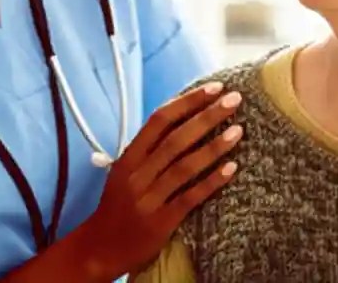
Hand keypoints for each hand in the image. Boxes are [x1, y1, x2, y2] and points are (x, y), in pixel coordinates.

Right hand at [80, 81, 243, 278]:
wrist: (99, 249)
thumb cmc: (117, 206)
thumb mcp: (123, 172)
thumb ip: (147, 150)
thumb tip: (182, 120)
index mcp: (128, 157)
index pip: (159, 120)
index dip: (187, 102)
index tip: (213, 88)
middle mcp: (137, 174)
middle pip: (176, 138)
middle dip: (207, 116)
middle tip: (234, 100)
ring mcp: (148, 198)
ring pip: (185, 166)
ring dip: (214, 146)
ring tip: (238, 130)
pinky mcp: (161, 222)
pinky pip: (190, 197)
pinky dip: (211, 182)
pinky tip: (231, 169)